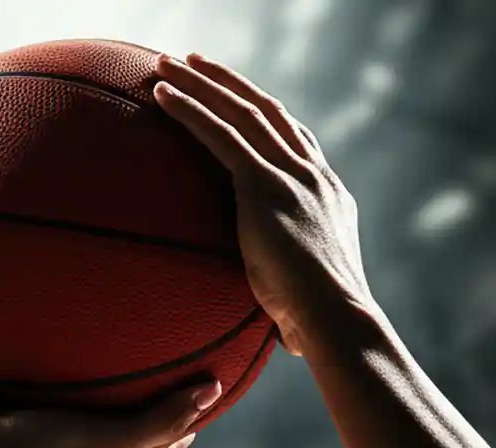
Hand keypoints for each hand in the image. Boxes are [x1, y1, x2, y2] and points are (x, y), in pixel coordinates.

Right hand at [0, 349, 220, 447]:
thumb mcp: (111, 442)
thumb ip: (159, 420)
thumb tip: (213, 390)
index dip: (165, 438)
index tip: (190, 406)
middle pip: (79, 434)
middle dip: (99, 411)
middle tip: (122, 372)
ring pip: (4, 404)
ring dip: (15, 381)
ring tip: (34, 338)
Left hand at [154, 52, 374, 355]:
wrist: (335, 318)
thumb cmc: (320, 326)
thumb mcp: (307, 298)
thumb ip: (292, 298)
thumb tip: (288, 337)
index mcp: (329, 197)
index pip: (297, 142)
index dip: (268, 117)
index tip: (242, 101)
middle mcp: (314, 175)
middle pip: (267, 112)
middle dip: (230, 83)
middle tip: (197, 63)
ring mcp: (291, 175)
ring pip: (241, 111)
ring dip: (201, 82)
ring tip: (168, 63)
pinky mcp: (264, 184)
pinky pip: (219, 134)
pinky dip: (189, 109)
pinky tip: (160, 93)